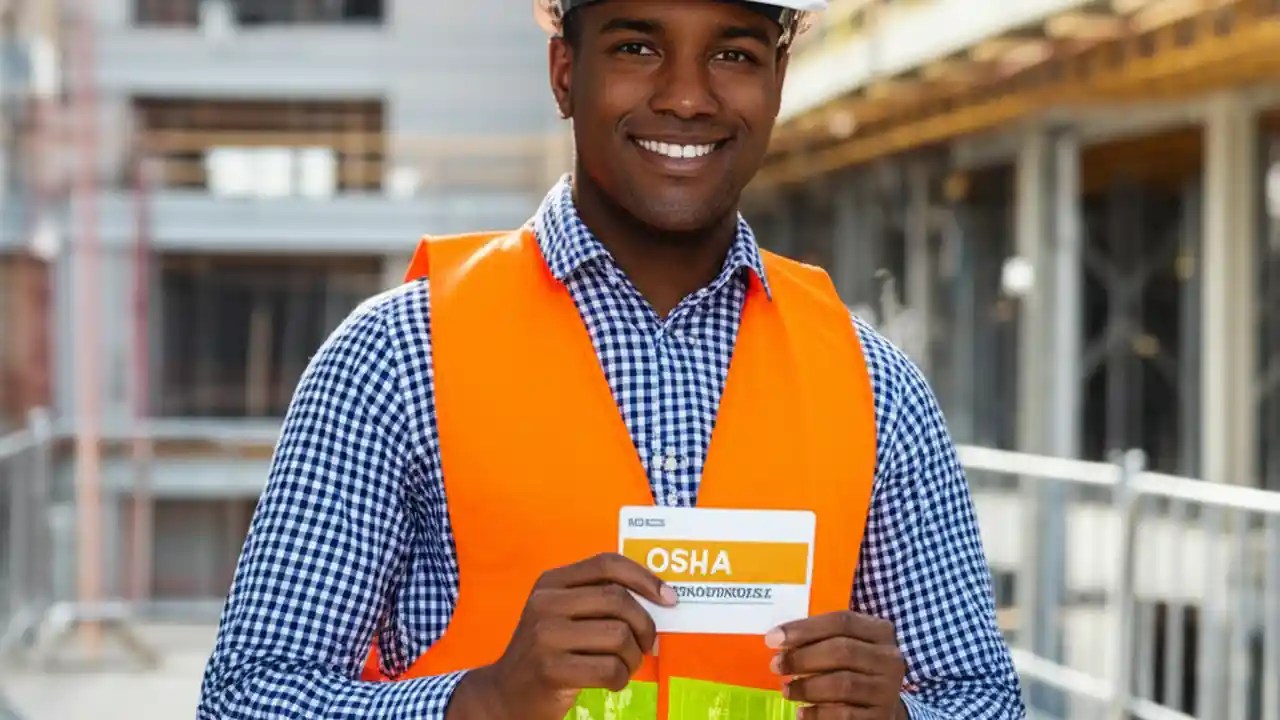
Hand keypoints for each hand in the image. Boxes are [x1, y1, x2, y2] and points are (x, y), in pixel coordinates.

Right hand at [447, 552, 676, 719]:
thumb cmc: (546, 653)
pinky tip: (613, 681)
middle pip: (618, 600)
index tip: (668, 597)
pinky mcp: (551, 670)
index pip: (607, 564)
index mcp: (551, 583)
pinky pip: (610, 669)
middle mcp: (545, 604)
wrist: (504, 695)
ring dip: (634, 657)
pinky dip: (621, 678)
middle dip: (645, 625)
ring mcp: (546, 636)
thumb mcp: (561, 615)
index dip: (644, 577)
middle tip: (647, 644)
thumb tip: (658, 598)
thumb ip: (597, 600)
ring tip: (626, 665)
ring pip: (618, 636)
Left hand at [766, 611, 907, 719]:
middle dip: (802, 658)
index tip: (774, 639)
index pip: (842, 621)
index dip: (804, 628)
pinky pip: (845, 715)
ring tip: (787, 690)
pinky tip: (802, 712)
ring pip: (843, 684)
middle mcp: (889, 658)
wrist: (883, 706)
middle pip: (842, 651)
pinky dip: (818, 714)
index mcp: (880, 631)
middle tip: (776, 666)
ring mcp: (888, 689)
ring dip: (807, 687)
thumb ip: (821, 638)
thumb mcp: (848, 646)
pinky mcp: (881, 716)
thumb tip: (779, 639)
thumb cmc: (856, 668)